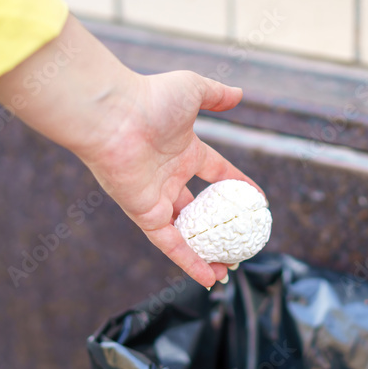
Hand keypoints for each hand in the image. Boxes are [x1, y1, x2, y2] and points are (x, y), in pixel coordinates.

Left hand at [79, 70, 258, 286]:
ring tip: (228, 269)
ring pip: (186, 233)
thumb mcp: (193, 89)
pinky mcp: (144, 214)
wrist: (110, 115)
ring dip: (206, 252)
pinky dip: (189, 262)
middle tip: (239, 240)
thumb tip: (240, 94)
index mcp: (183, 150)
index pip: (216, 172)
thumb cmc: (149, 98)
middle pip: (198, 209)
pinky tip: (209, 279)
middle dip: (217, 225)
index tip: (257, 200)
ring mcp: (156, 198)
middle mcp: (169, 176)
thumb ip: (216, 95)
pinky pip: (170, 244)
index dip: (237, 185)